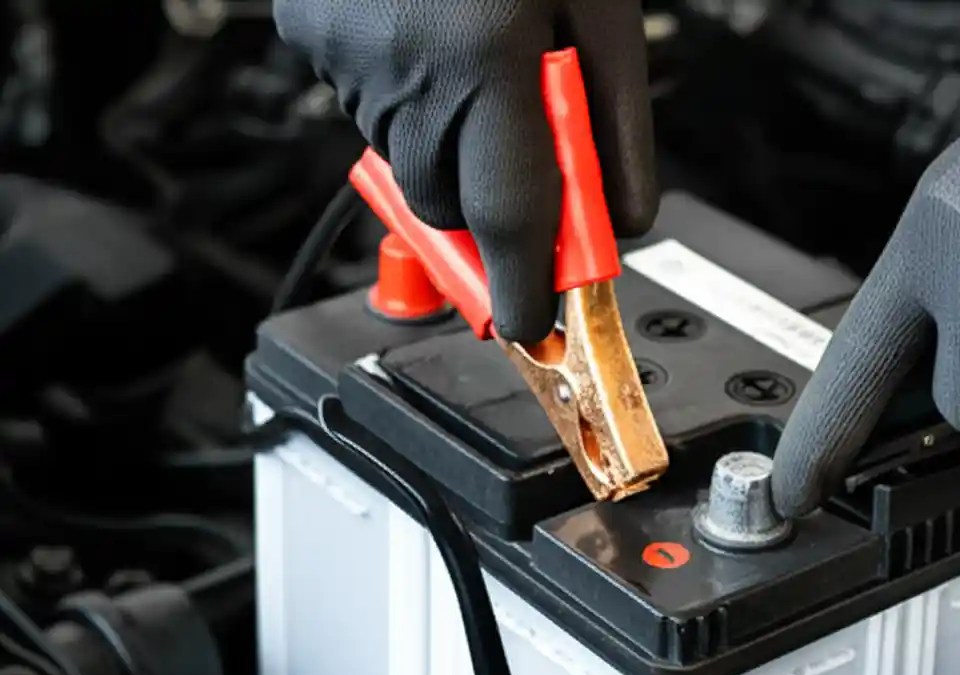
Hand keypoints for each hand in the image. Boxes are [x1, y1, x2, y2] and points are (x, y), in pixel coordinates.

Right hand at [273, 0, 656, 341]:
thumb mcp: (600, 11)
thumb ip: (614, 126)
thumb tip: (620, 220)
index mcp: (481, 55)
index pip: (506, 216)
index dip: (523, 286)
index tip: (535, 327)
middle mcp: (401, 64)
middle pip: (451, 203)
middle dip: (494, 205)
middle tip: (525, 151)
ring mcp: (343, 51)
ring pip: (406, 160)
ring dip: (450, 145)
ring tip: (476, 64)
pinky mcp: (307, 35)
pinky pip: (365, 107)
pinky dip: (407, 101)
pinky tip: (429, 41)